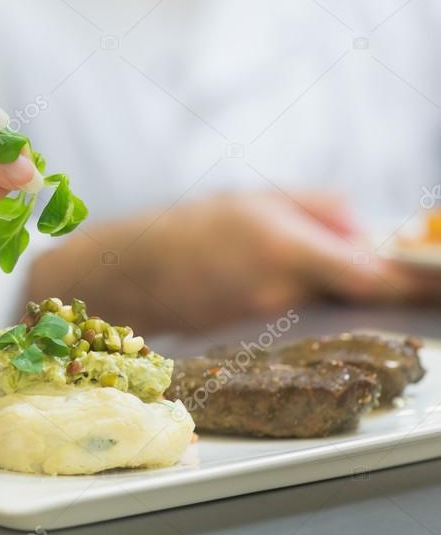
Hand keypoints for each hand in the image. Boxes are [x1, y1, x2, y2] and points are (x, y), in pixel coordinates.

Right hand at [29, 191, 420, 332]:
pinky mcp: (250, 338)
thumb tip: (363, 232)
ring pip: (315, 301)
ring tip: (257, 259)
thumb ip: (319, 208)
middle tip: (316, 249)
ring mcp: (265, 322)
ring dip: (308, 282)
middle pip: (346, 289)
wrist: (125, 272)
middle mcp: (281, 292)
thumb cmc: (184, 227)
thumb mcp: (253, 196)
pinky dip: (280, 299)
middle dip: (345, 270)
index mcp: (286, 247)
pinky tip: (243, 281)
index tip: (435, 284)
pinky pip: (286, 316)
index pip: (374, 277)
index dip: (414, 283)